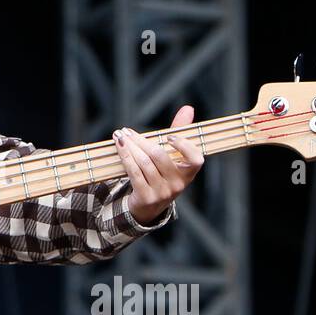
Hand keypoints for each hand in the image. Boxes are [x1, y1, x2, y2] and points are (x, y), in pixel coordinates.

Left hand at [113, 105, 203, 224]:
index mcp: (188, 173)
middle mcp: (178, 184)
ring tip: (119, 136)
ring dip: (129, 147)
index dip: (184, 146)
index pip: (196, 160)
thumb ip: (179, 133)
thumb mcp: (172, 157)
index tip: (169, 136)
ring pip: (144, 163)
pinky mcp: (146, 197)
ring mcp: (162, 192)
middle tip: (126, 131)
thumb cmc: (162, 174)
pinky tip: (119, 146)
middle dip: (140, 140)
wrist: (148, 206)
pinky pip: (134, 172)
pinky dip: (125, 156)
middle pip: (159, 156)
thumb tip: (188, 108)